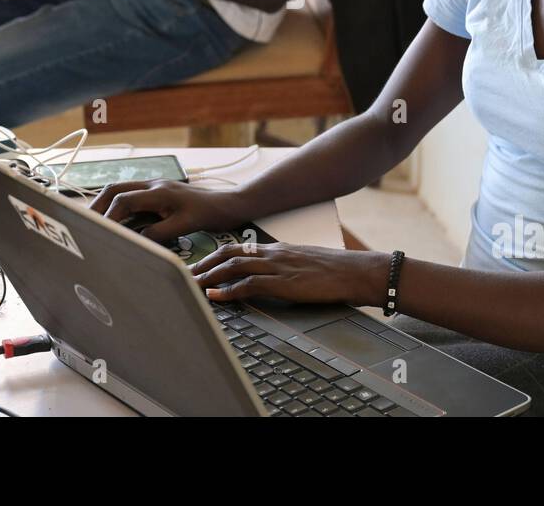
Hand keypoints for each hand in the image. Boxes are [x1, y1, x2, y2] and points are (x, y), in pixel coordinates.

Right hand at [90, 179, 249, 242]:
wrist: (230, 204)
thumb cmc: (211, 213)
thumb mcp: (185, 225)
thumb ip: (158, 233)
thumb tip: (134, 241)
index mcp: (158, 191)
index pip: (122, 199)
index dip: (107, 215)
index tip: (98, 231)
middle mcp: (153, 185)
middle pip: (114, 189)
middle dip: (97, 206)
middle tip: (84, 224)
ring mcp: (155, 188)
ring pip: (121, 190)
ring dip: (106, 205)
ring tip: (95, 224)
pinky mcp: (159, 194)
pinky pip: (131, 197)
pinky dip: (119, 207)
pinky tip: (116, 222)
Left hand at [191, 242, 389, 306]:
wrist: (355, 271)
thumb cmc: (335, 270)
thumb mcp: (305, 263)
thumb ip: (286, 266)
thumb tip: (273, 278)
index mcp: (278, 249)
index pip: (239, 247)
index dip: (216, 254)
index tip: (201, 263)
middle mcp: (274, 254)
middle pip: (229, 253)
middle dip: (205, 263)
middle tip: (188, 273)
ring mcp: (278, 267)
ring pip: (234, 266)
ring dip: (210, 276)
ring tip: (193, 284)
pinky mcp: (284, 283)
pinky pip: (249, 285)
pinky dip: (228, 291)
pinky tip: (215, 296)